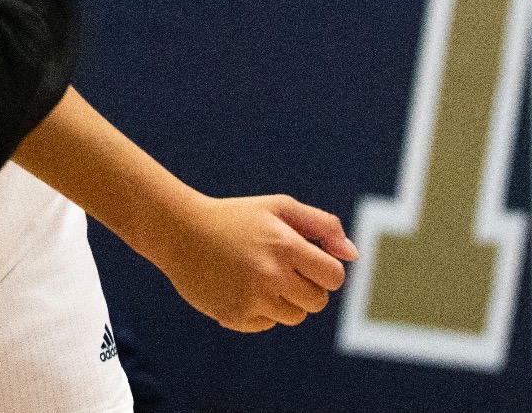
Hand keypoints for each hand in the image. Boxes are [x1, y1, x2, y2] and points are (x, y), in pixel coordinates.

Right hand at [146, 193, 357, 331]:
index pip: (334, 277)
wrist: (178, 230)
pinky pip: (266, 323)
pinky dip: (260, 310)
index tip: (306, 261)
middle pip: (317, 302)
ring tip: (259, 277)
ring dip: (285, 300)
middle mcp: (271, 275)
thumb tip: (353, 255)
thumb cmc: (235, 217)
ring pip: (295, 316)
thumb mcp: (278, 207)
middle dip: (307, 287)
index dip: (324, 270)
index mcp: (286, 245)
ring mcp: (252, 298)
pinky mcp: (235, 315)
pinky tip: (239, 287)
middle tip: (281, 268)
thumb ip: (322, 226)